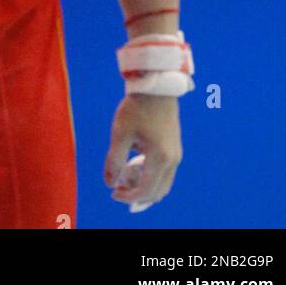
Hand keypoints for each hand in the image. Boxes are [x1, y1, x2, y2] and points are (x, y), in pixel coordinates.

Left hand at [104, 94, 182, 209]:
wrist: (156, 87)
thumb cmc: (137, 108)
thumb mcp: (120, 133)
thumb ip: (114, 160)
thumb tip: (110, 183)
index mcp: (160, 157)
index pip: (145, 190)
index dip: (128, 197)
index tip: (113, 192)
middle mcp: (172, 160)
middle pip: (157, 192)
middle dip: (137, 196)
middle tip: (119, 187)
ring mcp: (176, 155)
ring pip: (163, 184)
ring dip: (146, 188)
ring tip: (126, 177)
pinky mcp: (175, 148)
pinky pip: (165, 173)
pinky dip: (152, 178)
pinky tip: (135, 166)